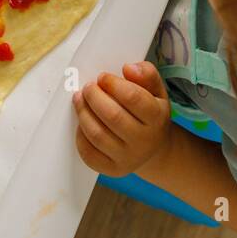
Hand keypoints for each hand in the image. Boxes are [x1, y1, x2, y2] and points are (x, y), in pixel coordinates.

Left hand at [73, 61, 174, 177]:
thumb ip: (146, 74)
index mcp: (157, 117)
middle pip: (112, 116)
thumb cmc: (150, 113)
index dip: (113, 84)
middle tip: (87, 87)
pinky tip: (82, 122)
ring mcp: (128, 158)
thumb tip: (128, 68)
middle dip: (94, 97)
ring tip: (79, 99)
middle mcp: (144, 140)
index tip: (102, 77)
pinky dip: (80, 135)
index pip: (134, 98)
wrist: (153, 148)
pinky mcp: (113, 169)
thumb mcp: (156, 91)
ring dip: (83, 113)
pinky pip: (89, 153)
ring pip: (97, 135)